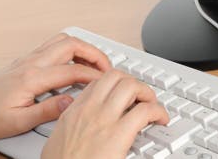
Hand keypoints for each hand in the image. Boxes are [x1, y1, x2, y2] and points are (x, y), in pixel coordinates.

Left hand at [0, 32, 110, 139]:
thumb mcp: (19, 121)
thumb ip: (46, 111)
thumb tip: (71, 102)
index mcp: (31, 78)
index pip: (71, 70)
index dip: (93, 76)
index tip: (106, 84)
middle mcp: (30, 63)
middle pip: (69, 44)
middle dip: (93, 53)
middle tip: (107, 68)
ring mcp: (28, 58)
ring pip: (61, 40)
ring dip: (82, 48)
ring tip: (95, 64)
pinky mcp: (25, 60)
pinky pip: (52, 45)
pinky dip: (70, 49)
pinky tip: (75, 62)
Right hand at [40, 68, 169, 158]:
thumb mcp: (57, 139)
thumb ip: (69, 127)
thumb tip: (74, 130)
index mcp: (73, 112)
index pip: (96, 83)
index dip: (114, 85)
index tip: (123, 95)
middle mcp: (88, 109)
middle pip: (114, 76)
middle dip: (132, 82)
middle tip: (140, 96)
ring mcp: (103, 119)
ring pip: (130, 85)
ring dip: (146, 92)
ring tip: (152, 105)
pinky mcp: (119, 135)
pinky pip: (145, 111)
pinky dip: (158, 111)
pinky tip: (160, 119)